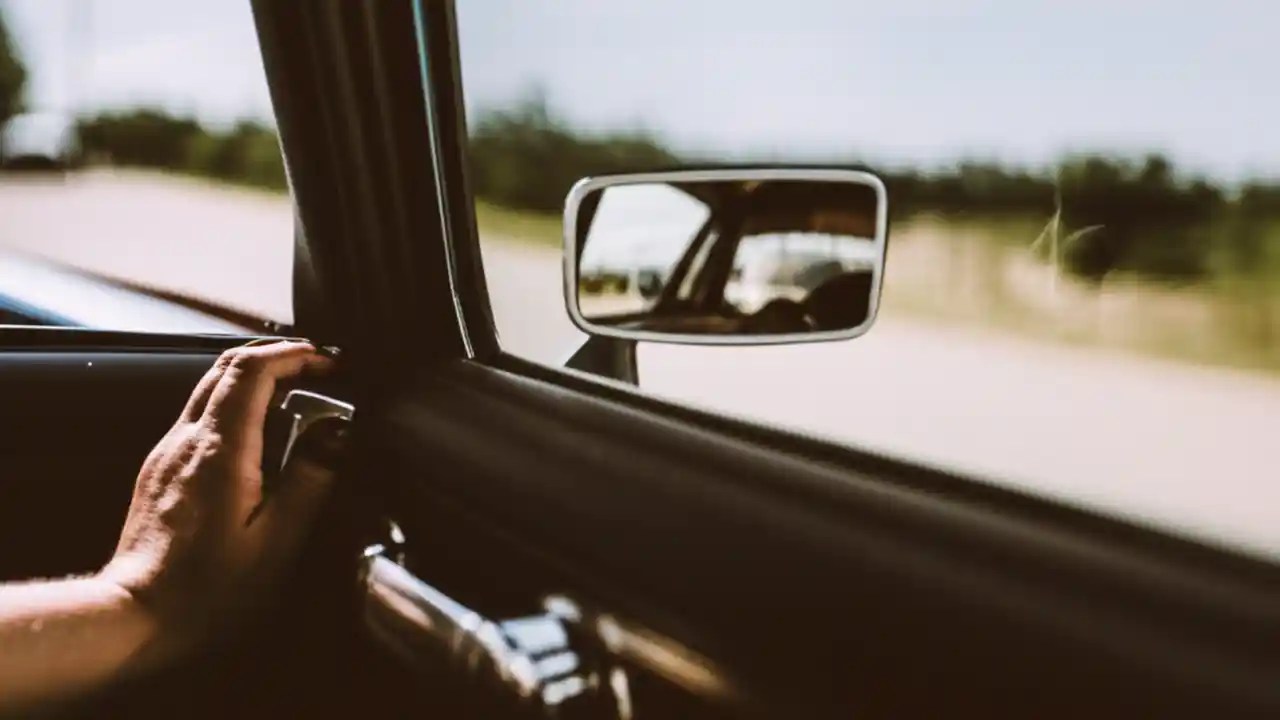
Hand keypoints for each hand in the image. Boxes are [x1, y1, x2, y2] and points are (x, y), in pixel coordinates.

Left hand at [100, 340, 335, 658]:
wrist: (137, 617)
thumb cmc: (208, 592)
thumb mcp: (276, 543)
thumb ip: (309, 480)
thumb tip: (336, 434)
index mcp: (220, 452)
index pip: (251, 370)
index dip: (294, 355)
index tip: (329, 364)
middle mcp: (188, 440)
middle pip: (227, 365)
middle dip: (278, 358)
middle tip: (318, 371)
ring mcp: (169, 452)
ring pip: (212, 386)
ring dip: (258, 380)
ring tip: (300, 399)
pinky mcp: (162, 469)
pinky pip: (203, 415)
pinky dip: (239, 406)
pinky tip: (264, 436)